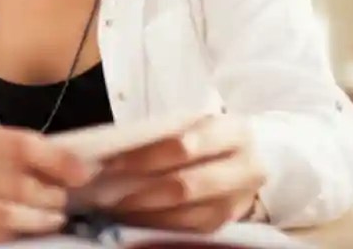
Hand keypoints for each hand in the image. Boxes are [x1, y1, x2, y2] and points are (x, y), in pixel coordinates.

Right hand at [0, 126, 94, 244]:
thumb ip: (0, 153)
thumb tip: (56, 164)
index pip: (17, 143)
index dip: (55, 158)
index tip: (82, 170)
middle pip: (14, 184)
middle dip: (50, 196)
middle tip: (67, 200)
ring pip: (2, 215)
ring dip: (36, 220)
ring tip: (53, 219)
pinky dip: (11, 236)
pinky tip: (24, 233)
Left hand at [93, 115, 265, 232]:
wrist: (246, 155)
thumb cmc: (205, 133)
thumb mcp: (190, 123)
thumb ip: (160, 135)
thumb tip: (111, 151)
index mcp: (233, 132)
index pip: (185, 146)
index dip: (146, 157)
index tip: (112, 164)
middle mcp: (245, 168)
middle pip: (186, 186)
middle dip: (141, 192)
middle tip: (105, 194)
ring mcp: (240, 200)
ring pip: (187, 214)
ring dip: (145, 212)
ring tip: (112, 206)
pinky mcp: (227, 222)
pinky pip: (189, 230)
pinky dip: (156, 224)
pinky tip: (132, 216)